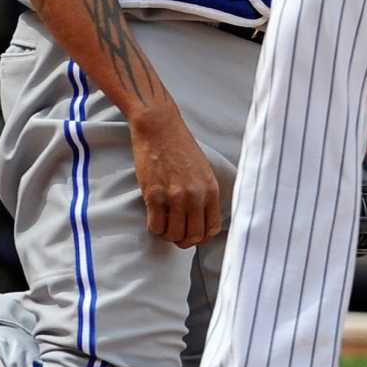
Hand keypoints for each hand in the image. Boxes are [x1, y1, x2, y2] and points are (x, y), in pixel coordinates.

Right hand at [130, 103, 221, 247]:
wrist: (159, 126)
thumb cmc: (179, 145)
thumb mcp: (203, 169)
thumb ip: (205, 193)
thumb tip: (201, 219)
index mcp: (210, 188)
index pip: (212, 229)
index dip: (201, 237)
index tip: (192, 234)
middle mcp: (195, 195)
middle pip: (193, 236)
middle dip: (183, 240)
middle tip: (175, 233)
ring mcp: (174, 195)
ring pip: (174, 234)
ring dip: (167, 235)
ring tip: (163, 226)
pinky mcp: (154, 194)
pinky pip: (156, 226)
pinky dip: (155, 228)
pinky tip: (154, 219)